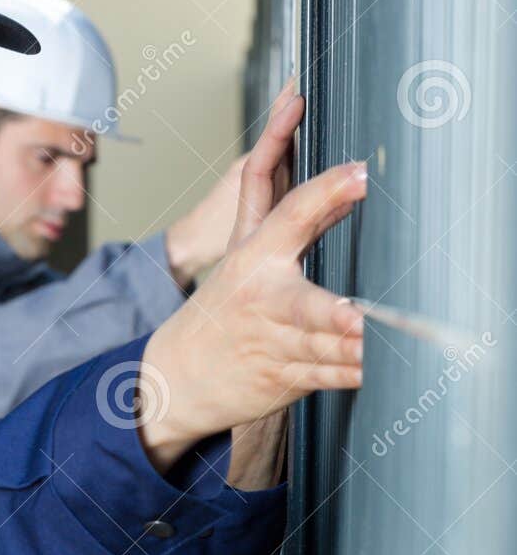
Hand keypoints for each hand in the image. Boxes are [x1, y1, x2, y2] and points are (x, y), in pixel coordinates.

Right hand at [134, 85, 365, 471]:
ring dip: (348, 353)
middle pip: (302, 306)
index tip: (360, 174)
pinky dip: (346, 376)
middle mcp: (262, 300)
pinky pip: (320, 377)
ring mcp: (270, 344)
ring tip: (375, 350)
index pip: (293, 215)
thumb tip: (353, 178)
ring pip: (317, 348)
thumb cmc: (226, 305)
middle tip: (357, 320)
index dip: (327, 191)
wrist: (178, 373)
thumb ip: (301, 220)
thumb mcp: (250, 254)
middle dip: (330, 315)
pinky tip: (368, 372)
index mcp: (254, 257)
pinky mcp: (280, 379)